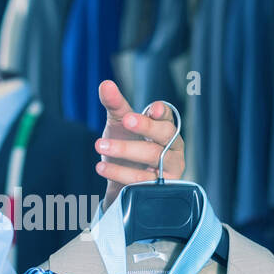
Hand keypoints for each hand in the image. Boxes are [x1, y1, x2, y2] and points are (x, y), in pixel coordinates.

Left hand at [94, 80, 184, 210]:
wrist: (122, 184)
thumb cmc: (127, 147)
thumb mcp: (119, 125)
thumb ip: (114, 105)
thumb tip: (105, 85)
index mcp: (165, 128)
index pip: (168, 117)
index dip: (162, 112)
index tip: (154, 109)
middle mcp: (172, 147)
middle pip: (165, 134)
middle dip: (145, 127)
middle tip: (126, 120)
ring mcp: (169, 169)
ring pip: (153, 157)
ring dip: (125, 150)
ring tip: (100, 146)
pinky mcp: (160, 189)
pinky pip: (143, 180)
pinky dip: (120, 173)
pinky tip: (102, 167)